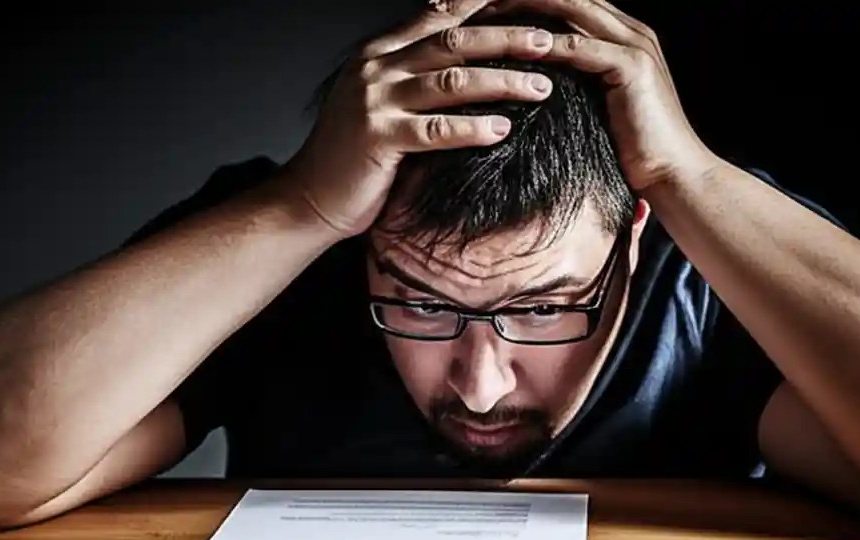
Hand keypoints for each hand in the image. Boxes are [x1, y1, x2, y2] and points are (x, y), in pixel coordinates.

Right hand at [277, 0, 556, 242]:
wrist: (310, 199)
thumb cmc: (354, 157)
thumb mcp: (383, 104)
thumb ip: (416, 78)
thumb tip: (473, 64)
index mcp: (380, 53)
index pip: (439, 16)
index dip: (483, 6)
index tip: (527, 5)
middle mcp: (375, 68)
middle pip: (454, 41)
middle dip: (507, 39)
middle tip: (549, 43)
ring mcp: (374, 100)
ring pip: (452, 81)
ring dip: (503, 82)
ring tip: (542, 88)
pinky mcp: (377, 137)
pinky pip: (436, 129)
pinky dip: (473, 128)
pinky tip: (503, 130)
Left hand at [478, 0, 719, 192]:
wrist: (675, 175)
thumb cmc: (633, 152)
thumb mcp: (597, 108)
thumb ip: (574, 84)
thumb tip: (529, 82)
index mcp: (623, 35)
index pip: (568, 1)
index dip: (526, 0)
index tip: (483, 8)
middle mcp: (631, 30)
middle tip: (475, 2)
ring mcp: (634, 44)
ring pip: (571, 9)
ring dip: (526, 9)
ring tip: (485, 14)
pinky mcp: (632, 65)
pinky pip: (579, 46)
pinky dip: (544, 44)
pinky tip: (511, 47)